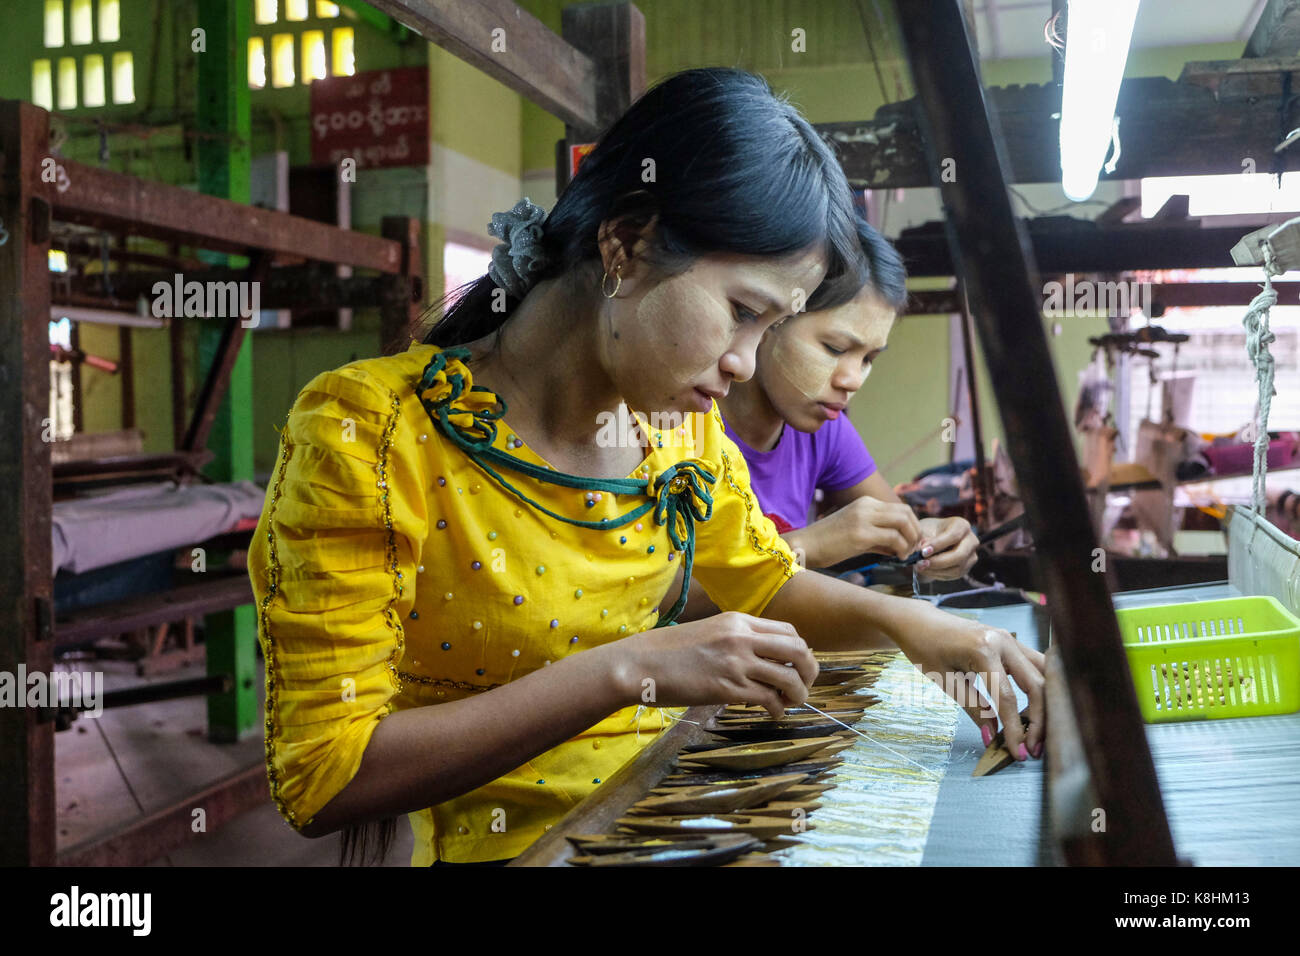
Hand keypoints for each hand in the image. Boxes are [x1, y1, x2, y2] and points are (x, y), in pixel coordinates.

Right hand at [610, 612, 818, 717]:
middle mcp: (741, 638)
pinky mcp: (728, 688)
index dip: (800, 650)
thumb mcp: (707, 632)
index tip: (797, 666)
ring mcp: (736, 662)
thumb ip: (735, 640)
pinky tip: (772, 712)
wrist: (639, 663)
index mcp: (737, 621)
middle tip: (805, 685)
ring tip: (791, 702)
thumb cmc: (668, 651)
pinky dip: (777, 708)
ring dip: (798, 693)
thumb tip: (760, 659)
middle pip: (797, 650)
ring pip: (788, 677)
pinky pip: (768, 699)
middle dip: (809, 670)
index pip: (788, 631)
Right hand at [828, 496, 922, 560]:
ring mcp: (863, 518)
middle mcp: (866, 506)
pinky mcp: (861, 534)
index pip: (901, 508)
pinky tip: (899, 558)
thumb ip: (878, 538)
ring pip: (903, 522)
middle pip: (906, 512)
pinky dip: (902, 548)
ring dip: (911, 540)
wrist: (805, 546)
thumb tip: (899, 547)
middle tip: (915, 548)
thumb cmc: (827, 544)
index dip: (912, 525)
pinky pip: (893, 538)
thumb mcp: (856, 534)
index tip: (912, 541)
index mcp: (865, 503)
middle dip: (916, 531)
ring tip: (906, 554)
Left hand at [891, 604, 1044, 759]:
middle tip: (1034, 749)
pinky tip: (1035, 710)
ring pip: (1044, 673)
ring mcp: (1010, 638)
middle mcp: (1004, 640)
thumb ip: (974, 708)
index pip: (1008, 698)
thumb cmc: (925, 648)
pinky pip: (1035, 665)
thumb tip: (993, 737)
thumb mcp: (945, 681)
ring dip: (1045, 704)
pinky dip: (1040, 688)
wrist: (919, 622)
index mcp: (984, 649)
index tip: (1019, 753)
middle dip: (1039, 721)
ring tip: (1038, 732)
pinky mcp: (1011, 641)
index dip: (1015, 729)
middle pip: (1036, 685)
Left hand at [915, 516, 978, 579]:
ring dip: (935, 570)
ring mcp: (971, 556)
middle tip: (920, 563)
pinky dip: (937, 574)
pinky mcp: (966, 568)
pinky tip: (926, 570)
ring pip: (956, 569)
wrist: (932, 542)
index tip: (922, 551)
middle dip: (937, 562)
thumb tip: (920, 550)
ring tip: (919, 567)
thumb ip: (922, 539)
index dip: (938, 545)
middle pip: (959, 555)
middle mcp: (971, 540)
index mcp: (961, 525)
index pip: (954, 535)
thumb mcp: (923, 531)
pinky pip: (953, 575)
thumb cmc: (929, 532)